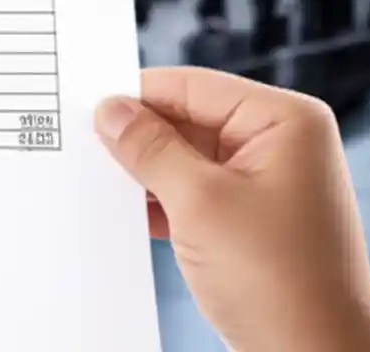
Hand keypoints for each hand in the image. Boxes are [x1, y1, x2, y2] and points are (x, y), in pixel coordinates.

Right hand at [96, 67, 369, 351]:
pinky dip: (162, 201)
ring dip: (147, 173)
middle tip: (83, 148)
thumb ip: (150, 149)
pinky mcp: (252, 220)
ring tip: (101, 184)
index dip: (137, 95)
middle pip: (189, 119)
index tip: (85, 107)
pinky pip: (196, 192)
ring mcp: (269, 183)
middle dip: (140, 138)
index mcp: (285, 120)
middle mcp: (282, 143)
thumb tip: (111, 111)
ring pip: (187, 158)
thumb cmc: (280, 282)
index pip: (193, 86)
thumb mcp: (200, 203)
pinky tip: (127, 214)